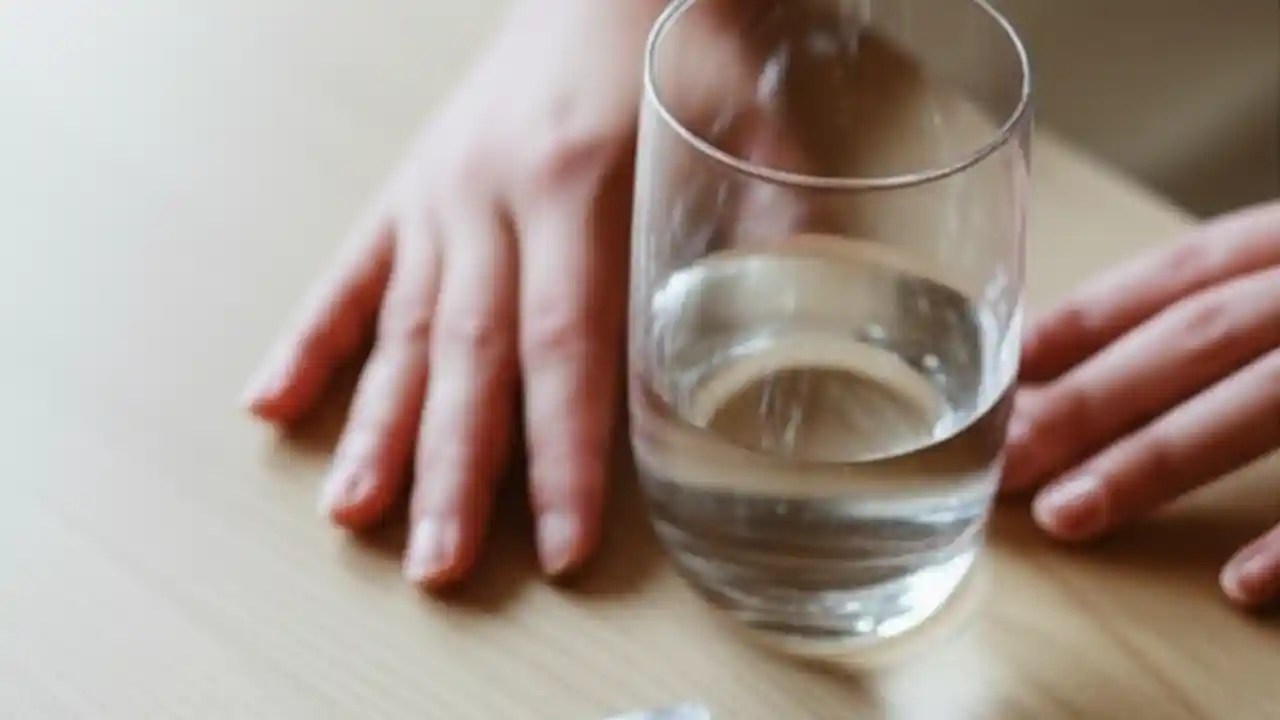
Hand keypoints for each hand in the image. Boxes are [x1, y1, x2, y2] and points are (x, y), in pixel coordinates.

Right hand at [242, 0, 770, 586]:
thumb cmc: (673, 45)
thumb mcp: (741, 121)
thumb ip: (765, 222)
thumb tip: (799, 321)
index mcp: (577, 186)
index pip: (566, 347)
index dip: (562, 453)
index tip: (559, 544)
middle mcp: (491, 200)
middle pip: (470, 356)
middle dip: (454, 470)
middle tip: (436, 568)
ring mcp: (437, 197)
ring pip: (402, 328)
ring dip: (379, 428)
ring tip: (352, 517)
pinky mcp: (406, 190)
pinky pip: (348, 272)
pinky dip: (310, 339)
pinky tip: (272, 403)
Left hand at [1005, 201, 1279, 608]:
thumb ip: (1229, 303)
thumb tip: (1071, 357)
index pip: (1175, 277)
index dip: (1082, 324)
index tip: (1001, 373)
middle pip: (1197, 339)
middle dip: (1088, 401)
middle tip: (999, 462)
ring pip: (1263, 401)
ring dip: (1156, 461)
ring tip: (1064, 515)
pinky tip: (1237, 586)